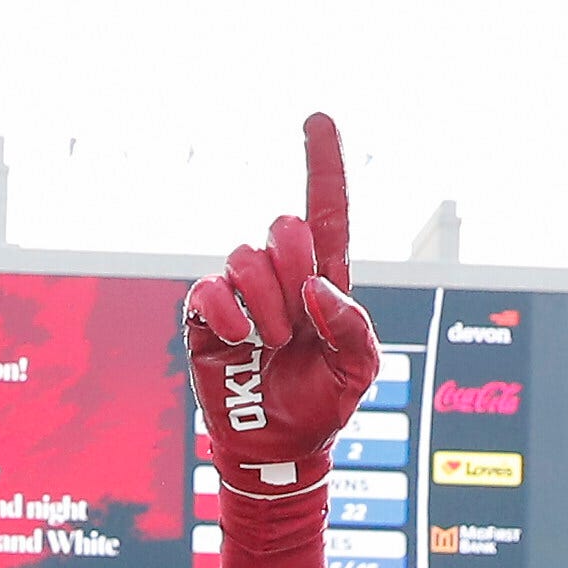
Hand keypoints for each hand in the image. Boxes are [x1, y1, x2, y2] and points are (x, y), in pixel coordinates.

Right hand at [183, 113, 381, 500]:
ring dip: (265, 304)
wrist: (278, 449)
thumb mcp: (360, 369)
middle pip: (284, 227)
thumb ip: (352, 326)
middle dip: (294, 267)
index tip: (318, 118)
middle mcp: (282, 277)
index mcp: (324, 279)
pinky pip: (209, 290)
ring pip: (246, 258)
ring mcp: (241, 295)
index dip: (323, 163)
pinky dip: (227, 313)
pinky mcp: (206, 318)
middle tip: (295, 323)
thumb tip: (314, 287)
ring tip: (271, 343)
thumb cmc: (324, 404)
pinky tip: (240, 341)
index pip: (327, 210)